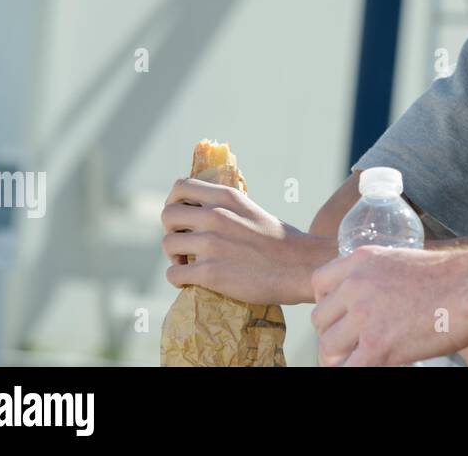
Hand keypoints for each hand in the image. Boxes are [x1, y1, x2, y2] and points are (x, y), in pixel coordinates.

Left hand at [161, 178, 323, 304]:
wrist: (300, 266)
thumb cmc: (280, 241)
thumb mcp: (251, 210)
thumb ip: (226, 207)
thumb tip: (202, 209)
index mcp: (227, 197)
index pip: (181, 186)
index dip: (174, 201)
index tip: (181, 216)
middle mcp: (216, 215)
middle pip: (167, 214)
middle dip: (171, 230)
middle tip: (184, 243)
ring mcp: (211, 243)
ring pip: (168, 244)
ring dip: (174, 257)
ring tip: (188, 264)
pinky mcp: (209, 272)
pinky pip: (173, 274)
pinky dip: (177, 279)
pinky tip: (190, 281)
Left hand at [311, 245, 467, 365]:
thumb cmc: (452, 274)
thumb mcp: (403, 259)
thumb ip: (380, 275)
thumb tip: (376, 299)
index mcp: (361, 261)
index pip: (318, 284)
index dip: (326, 304)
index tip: (340, 315)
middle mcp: (356, 285)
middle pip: (319, 319)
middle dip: (333, 333)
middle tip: (352, 342)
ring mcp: (364, 316)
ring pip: (327, 347)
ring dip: (340, 357)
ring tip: (359, 359)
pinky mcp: (377, 346)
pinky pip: (348, 368)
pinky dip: (355, 369)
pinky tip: (372, 364)